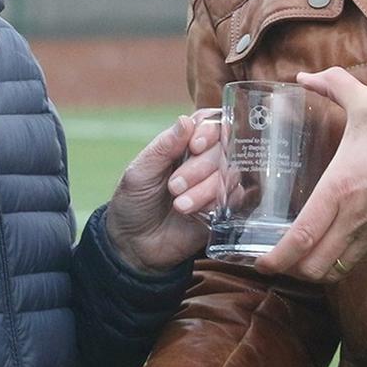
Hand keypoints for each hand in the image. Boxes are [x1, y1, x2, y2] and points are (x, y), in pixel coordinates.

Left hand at [102, 112, 224, 275]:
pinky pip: (233, 198)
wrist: (134, 245)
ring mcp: (215, 184)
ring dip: (205, 188)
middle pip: (223, 148)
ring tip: (179, 204)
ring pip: (230, 173)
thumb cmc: (133, 203)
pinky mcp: (223, 209)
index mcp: (183, 145)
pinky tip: (193, 212)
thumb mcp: (140, 172)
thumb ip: (163, 147)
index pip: (210, 123)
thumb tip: (186, 121)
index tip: (195, 146)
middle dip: (200, 167)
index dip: (209, 130)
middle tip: (174, 186)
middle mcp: (203, 161)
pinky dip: (213, 203)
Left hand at [254, 67, 366, 282]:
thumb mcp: (366, 101)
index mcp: (340, 189)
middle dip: (290, 269)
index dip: (277, 257)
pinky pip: (354, 262)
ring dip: (312, 270)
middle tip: (273, 258)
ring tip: (297, 257)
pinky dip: (336, 263)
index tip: (259, 263)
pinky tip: (327, 247)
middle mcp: (353, 218)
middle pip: (313, 265)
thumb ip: (333, 84)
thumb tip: (303, 76)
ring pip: (334, 270)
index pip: (302, 236)